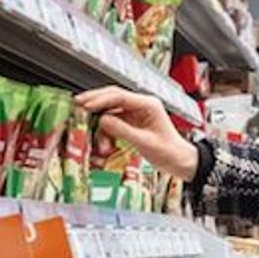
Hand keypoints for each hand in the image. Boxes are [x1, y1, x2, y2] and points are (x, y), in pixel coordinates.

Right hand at [75, 86, 199, 180]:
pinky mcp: (134, 123)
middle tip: (77, 104)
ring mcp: (137, 114)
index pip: (120, 96)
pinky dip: (107, 129)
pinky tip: (103, 139)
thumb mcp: (145, 143)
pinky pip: (115, 121)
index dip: (100, 99)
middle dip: (95, 101)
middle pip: (113, 97)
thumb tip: (103, 120)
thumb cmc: (170, 152)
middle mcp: (143, 106)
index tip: (86, 105)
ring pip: (112, 109)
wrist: (181, 161)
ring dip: (101, 120)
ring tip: (90, 128)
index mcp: (149, 105)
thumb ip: (123, 130)